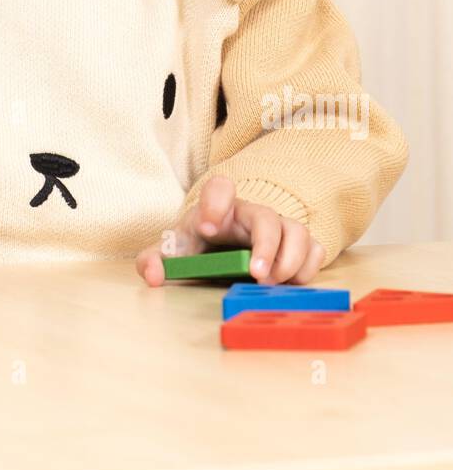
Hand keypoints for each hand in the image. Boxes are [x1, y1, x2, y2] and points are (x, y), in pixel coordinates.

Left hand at [135, 175, 324, 287]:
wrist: (222, 256)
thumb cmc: (199, 249)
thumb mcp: (173, 253)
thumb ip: (154, 260)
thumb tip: (154, 274)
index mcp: (218, 210)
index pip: (220, 187)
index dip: (215, 202)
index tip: (206, 226)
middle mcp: (250, 215)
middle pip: (266, 216)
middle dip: (266, 245)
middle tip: (258, 274)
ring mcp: (277, 230)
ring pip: (297, 230)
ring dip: (290, 259)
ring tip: (273, 282)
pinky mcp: (296, 248)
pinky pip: (315, 248)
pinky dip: (308, 266)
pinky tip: (291, 282)